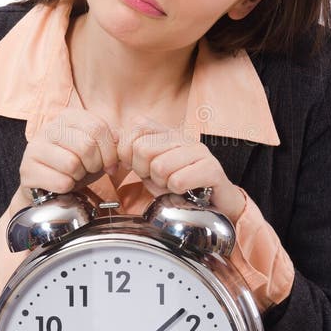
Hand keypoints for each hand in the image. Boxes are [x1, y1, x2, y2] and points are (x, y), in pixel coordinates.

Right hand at [16, 109, 118, 205]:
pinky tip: (62, 183)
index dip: (110, 152)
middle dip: (95, 165)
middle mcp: (49, 128)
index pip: (98, 128)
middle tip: (90, 170)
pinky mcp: (27, 170)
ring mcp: (35, 148)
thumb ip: (111, 141)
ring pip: (72, 164)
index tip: (110, 165)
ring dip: (79, 176)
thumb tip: (121, 141)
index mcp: (69, 117)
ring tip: (74, 175)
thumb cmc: (76, 164)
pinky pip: (61, 182)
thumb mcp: (97, 148)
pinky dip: (68, 188)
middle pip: (86, 146)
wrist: (47, 185)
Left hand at [118, 116, 245, 222]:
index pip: (136, 127)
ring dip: (163, 184)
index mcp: (167, 132)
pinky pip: (178, 180)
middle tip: (159, 180)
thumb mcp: (149, 169)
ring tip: (173, 186)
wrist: (216, 203)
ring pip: (160, 167)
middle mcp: (183, 137)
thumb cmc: (180, 186)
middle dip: (145, 172)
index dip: (128, 153)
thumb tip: (114, 148)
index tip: (139, 168)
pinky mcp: (211, 169)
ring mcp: (199, 151)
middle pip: (143, 149)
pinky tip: (185, 191)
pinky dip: (177, 192)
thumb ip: (132, 155)